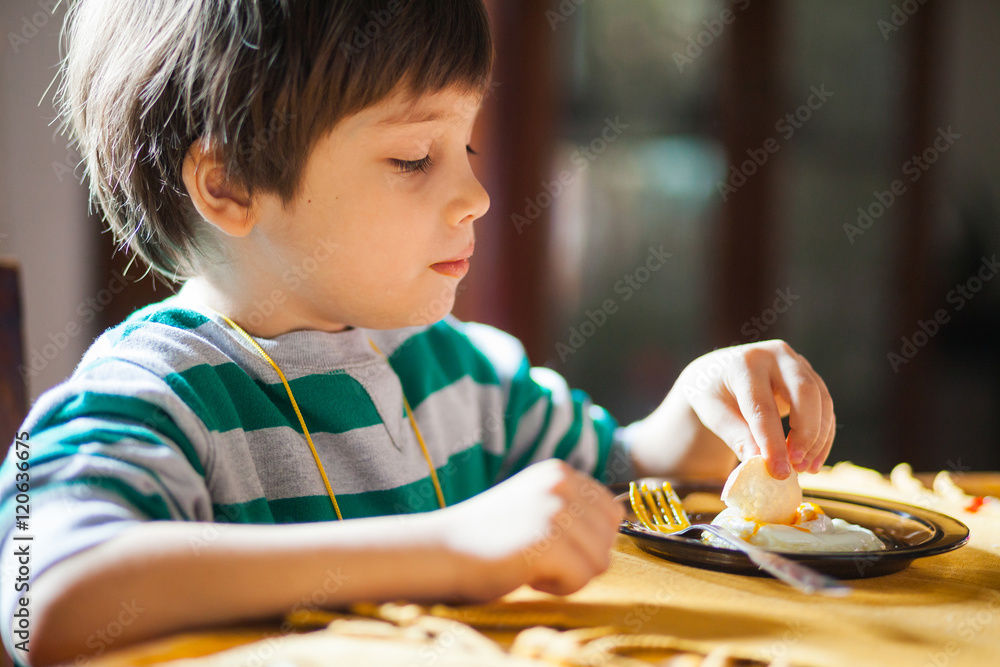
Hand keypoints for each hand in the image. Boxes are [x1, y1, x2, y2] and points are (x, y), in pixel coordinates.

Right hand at [434, 459, 623, 600]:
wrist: (442, 549)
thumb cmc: (490, 536)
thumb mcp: (536, 503)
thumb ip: (573, 507)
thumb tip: (617, 524)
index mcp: (561, 472)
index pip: (612, 512)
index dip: (588, 539)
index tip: (551, 541)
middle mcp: (562, 484)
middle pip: (609, 540)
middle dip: (580, 558)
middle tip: (539, 554)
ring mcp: (555, 511)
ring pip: (600, 563)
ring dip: (568, 574)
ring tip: (531, 562)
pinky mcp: (548, 541)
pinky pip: (582, 580)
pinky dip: (557, 587)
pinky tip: (526, 573)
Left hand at [675, 339, 834, 478]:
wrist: (720, 374)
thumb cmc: (714, 394)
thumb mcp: (714, 413)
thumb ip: (736, 436)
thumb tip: (759, 463)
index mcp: (745, 363)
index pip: (762, 405)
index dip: (772, 441)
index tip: (778, 471)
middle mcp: (776, 356)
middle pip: (804, 393)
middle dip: (805, 434)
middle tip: (796, 466)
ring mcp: (797, 364)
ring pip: (820, 401)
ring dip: (817, 439)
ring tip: (805, 469)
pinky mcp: (811, 377)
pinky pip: (825, 408)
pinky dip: (822, 436)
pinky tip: (812, 461)